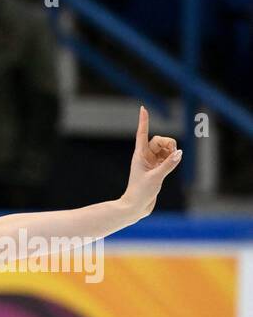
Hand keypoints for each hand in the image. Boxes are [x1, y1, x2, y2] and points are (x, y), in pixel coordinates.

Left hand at [121, 105, 181, 219]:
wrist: (136, 207)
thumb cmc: (140, 192)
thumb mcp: (156, 177)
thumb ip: (169, 164)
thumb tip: (179, 152)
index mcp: (140, 155)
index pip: (142, 134)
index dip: (144, 121)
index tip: (143, 108)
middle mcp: (145, 157)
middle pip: (159, 140)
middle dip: (168, 143)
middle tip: (172, 153)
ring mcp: (152, 163)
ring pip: (166, 148)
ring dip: (172, 151)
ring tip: (172, 161)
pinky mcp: (157, 169)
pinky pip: (169, 157)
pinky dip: (173, 158)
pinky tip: (174, 163)